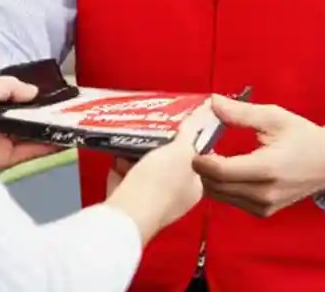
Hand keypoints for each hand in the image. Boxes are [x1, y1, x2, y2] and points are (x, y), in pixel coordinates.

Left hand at [0, 76, 59, 169]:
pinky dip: (46, 147)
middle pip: (22, 120)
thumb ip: (9, 85)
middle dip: (42, 115)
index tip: (47, 96)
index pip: (10, 101)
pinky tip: (59, 138)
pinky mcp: (2, 160)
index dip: (28, 99)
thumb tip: (31, 90)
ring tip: (67, 123)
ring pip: (29, 137)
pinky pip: (29, 152)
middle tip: (62, 110)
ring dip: (48, 131)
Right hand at [103, 109, 205, 242]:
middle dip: (158, 144)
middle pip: (169, 161)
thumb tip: (205, 111)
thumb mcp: (181, 151)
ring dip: (138, 153)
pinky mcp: (128, 202)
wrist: (125, 214)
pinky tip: (118, 154)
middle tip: (153, 126)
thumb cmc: (158, 187)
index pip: (197, 158)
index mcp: (195, 186)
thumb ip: (192, 132)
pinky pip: (126, 178)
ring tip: (133, 136)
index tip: (179, 122)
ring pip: (145, 169)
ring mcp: (151, 200)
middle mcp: (175, 196)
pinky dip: (122, 166)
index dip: (188, 139)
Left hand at [193, 95, 324, 217]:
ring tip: (209, 156)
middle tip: (196, 148)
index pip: (221, 172)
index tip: (192, 145)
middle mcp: (264, 193)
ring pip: (221, 196)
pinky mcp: (263, 212)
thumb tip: (212, 102)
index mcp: (267, 168)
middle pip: (216, 186)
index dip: (200, 160)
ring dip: (209, 178)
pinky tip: (223, 169)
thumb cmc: (303, 137)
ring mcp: (264, 206)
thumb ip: (241, 113)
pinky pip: (232, 201)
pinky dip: (222, 187)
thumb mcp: (274, 118)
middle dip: (201, 168)